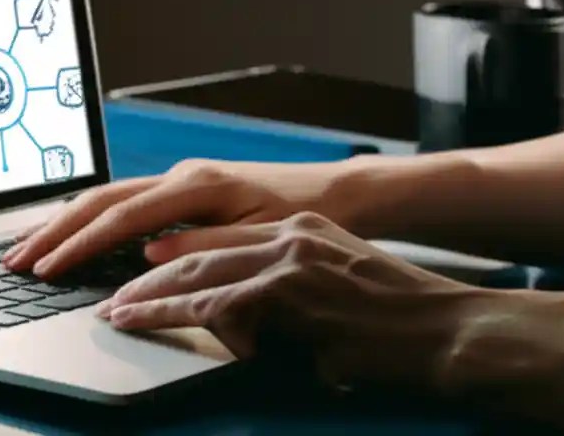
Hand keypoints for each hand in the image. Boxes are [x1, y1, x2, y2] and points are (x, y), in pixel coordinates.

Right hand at [4, 158, 388, 278]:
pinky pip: (122, 202)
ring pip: (106, 197)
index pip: (121, 215)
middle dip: (54, 232)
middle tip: (14, 261)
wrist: (335, 193)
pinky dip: (88, 220)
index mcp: (197, 185)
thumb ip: (204, 245)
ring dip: (63, 224)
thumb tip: (148, 256)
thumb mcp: (260, 237)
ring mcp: (179, 179)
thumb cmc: (303, 216)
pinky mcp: (182, 190)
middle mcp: (181, 176)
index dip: (79, 243)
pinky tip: (69, 234)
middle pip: (100, 200)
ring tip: (26, 249)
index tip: (46, 268)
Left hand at [96, 212, 483, 390]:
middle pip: (198, 247)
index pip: (223, 235)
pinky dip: (169, 313)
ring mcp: (287, 260)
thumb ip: (293, 294)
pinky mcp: (286, 293)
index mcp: (302, 230)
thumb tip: (250, 323)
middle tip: (112, 289)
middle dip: (147, 270)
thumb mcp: (342, 292)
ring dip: (147, 294)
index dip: (177, 249)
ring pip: (195, 273)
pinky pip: (212, 305)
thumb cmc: (405, 324)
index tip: (143, 261)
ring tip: (114, 310)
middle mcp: (289, 234)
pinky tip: (141, 320)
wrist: (451, 333)